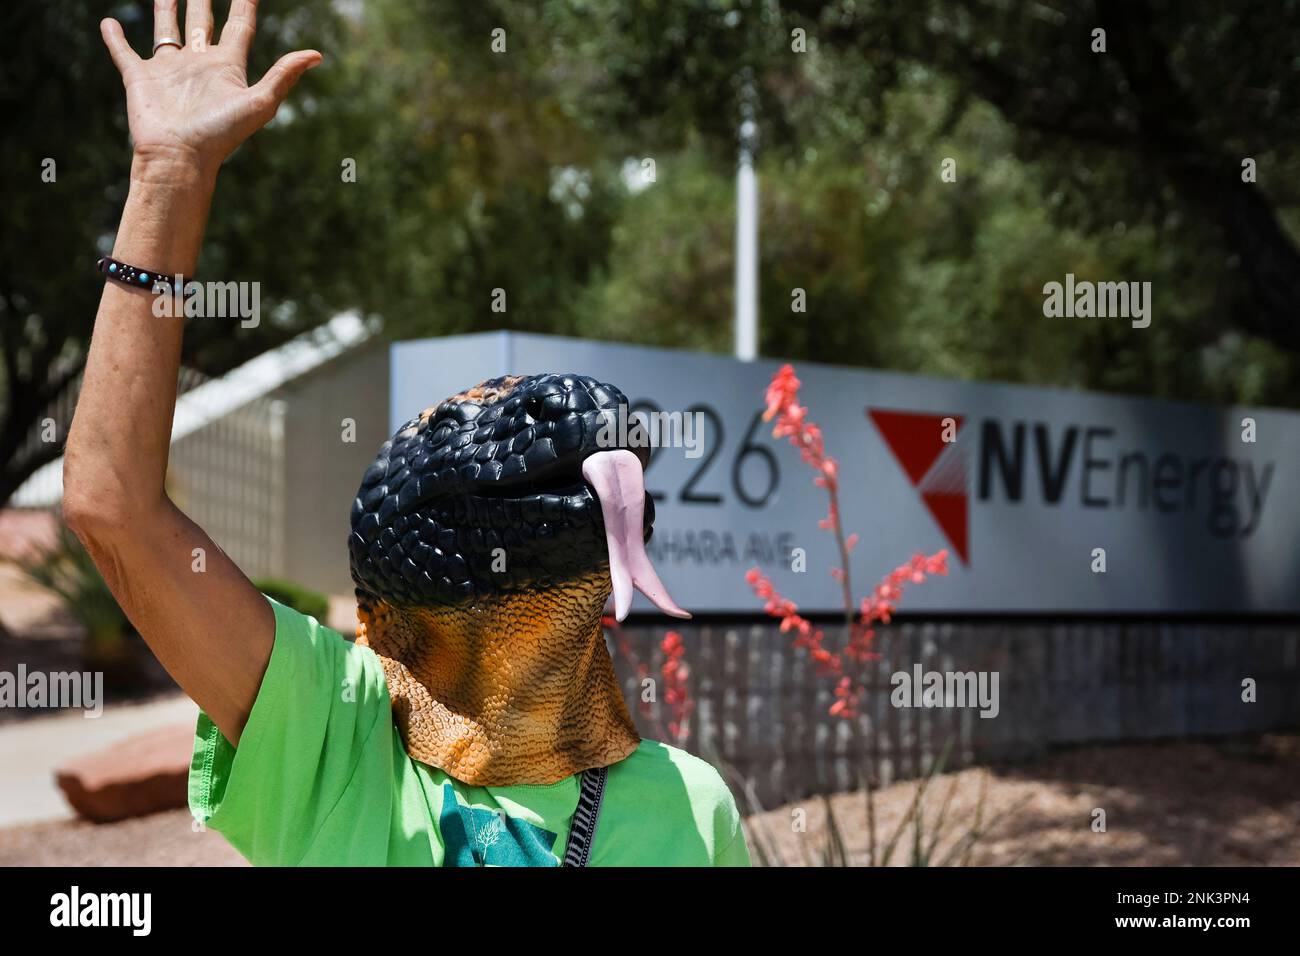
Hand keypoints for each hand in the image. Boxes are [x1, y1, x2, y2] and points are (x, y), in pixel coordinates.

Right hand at [101, 1, 321, 175]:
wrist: (180, 156)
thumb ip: (284, 75)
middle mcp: (198, 64)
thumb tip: (317, 55)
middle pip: (202, 23)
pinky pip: (124, 52)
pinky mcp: (140, 79)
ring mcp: (169, 71)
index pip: (239, 26)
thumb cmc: (221, 133)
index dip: (245, 4)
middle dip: (201, 0)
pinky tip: (108, 23)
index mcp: (226, 66)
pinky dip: (114, 38)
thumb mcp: (260, 102)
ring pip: (167, 30)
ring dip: (166, 10)